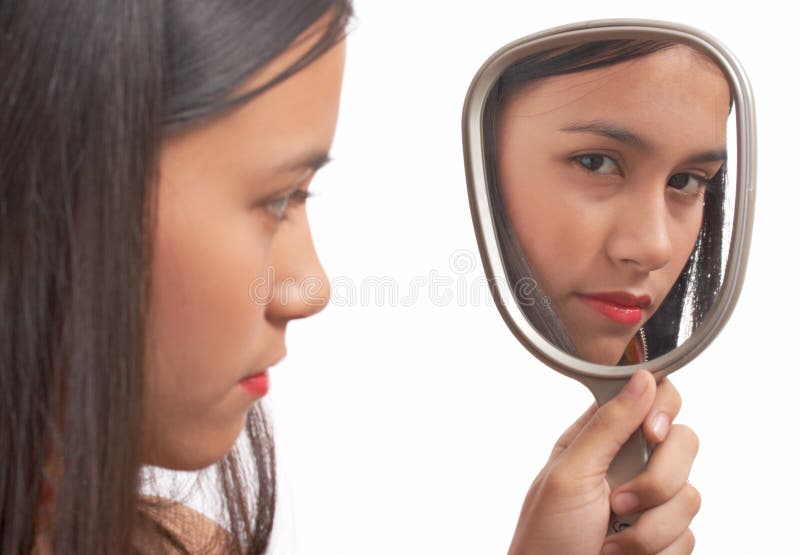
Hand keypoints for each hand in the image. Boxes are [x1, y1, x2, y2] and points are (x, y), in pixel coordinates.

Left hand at [508, 370, 699, 554]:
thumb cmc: (546, 534)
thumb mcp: (570, 474)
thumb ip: (608, 425)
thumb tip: (642, 376)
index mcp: (601, 437)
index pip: (650, 396)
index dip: (662, 408)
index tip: (653, 434)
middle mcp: (630, 462)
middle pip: (684, 442)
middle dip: (657, 481)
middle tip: (618, 503)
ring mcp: (650, 500)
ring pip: (690, 494)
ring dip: (649, 527)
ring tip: (610, 540)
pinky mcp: (665, 536)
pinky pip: (690, 534)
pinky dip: (656, 550)